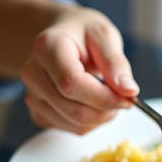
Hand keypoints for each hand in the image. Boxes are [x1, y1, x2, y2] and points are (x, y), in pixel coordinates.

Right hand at [20, 6, 138, 133]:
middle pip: (74, 109)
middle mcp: (33, 73)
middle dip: (107, 110)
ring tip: (107, 95)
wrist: (60, 36)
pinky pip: (70, 129)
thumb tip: (128, 90)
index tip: (128, 98)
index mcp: (47, 47)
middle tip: (122, 98)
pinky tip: (92, 102)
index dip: (104, 97)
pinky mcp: (38, 112)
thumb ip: (116, 63)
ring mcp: (32, 95)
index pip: (72, 84)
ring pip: (74, 124)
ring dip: (101, 117)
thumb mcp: (104, 36)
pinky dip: (90, 122)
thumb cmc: (82, 33)